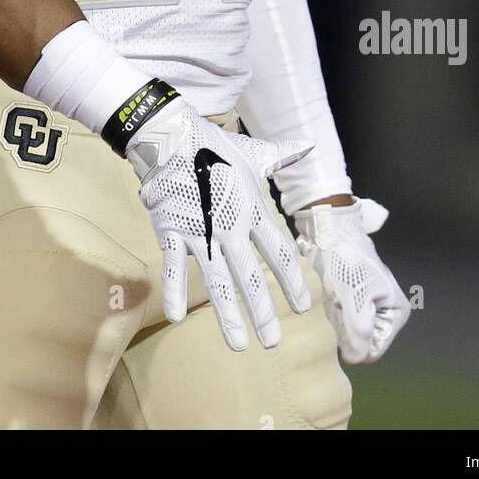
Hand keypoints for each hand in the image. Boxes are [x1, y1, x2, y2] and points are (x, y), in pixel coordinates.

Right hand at [125, 96, 315, 350]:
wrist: (171, 135)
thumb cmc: (214, 145)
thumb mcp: (254, 151)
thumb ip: (283, 156)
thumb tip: (308, 146)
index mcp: (252, 208)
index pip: (279, 253)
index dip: (293, 281)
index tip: (304, 306)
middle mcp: (229, 226)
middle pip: (250, 277)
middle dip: (263, 313)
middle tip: (273, 342)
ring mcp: (200, 231)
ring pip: (217, 281)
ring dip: (228, 315)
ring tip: (240, 344)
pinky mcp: (172, 230)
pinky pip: (173, 266)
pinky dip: (173, 290)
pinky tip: (176, 317)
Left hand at [292, 198, 410, 363]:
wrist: (328, 226)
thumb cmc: (345, 260)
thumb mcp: (355, 299)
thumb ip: (358, 333)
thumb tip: (356, 358)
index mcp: (396, 313)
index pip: (372, 350)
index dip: (353, 341)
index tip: (341, 318)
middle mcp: (384, 310)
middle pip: (358, 339)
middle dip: (342, 328)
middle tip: (332, 304)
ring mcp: (366, 301)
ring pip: (345, 328)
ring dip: (332, 317)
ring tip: (327, 295)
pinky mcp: (349, 293)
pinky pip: (335, 314)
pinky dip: (327, 308)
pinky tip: (322, 292)